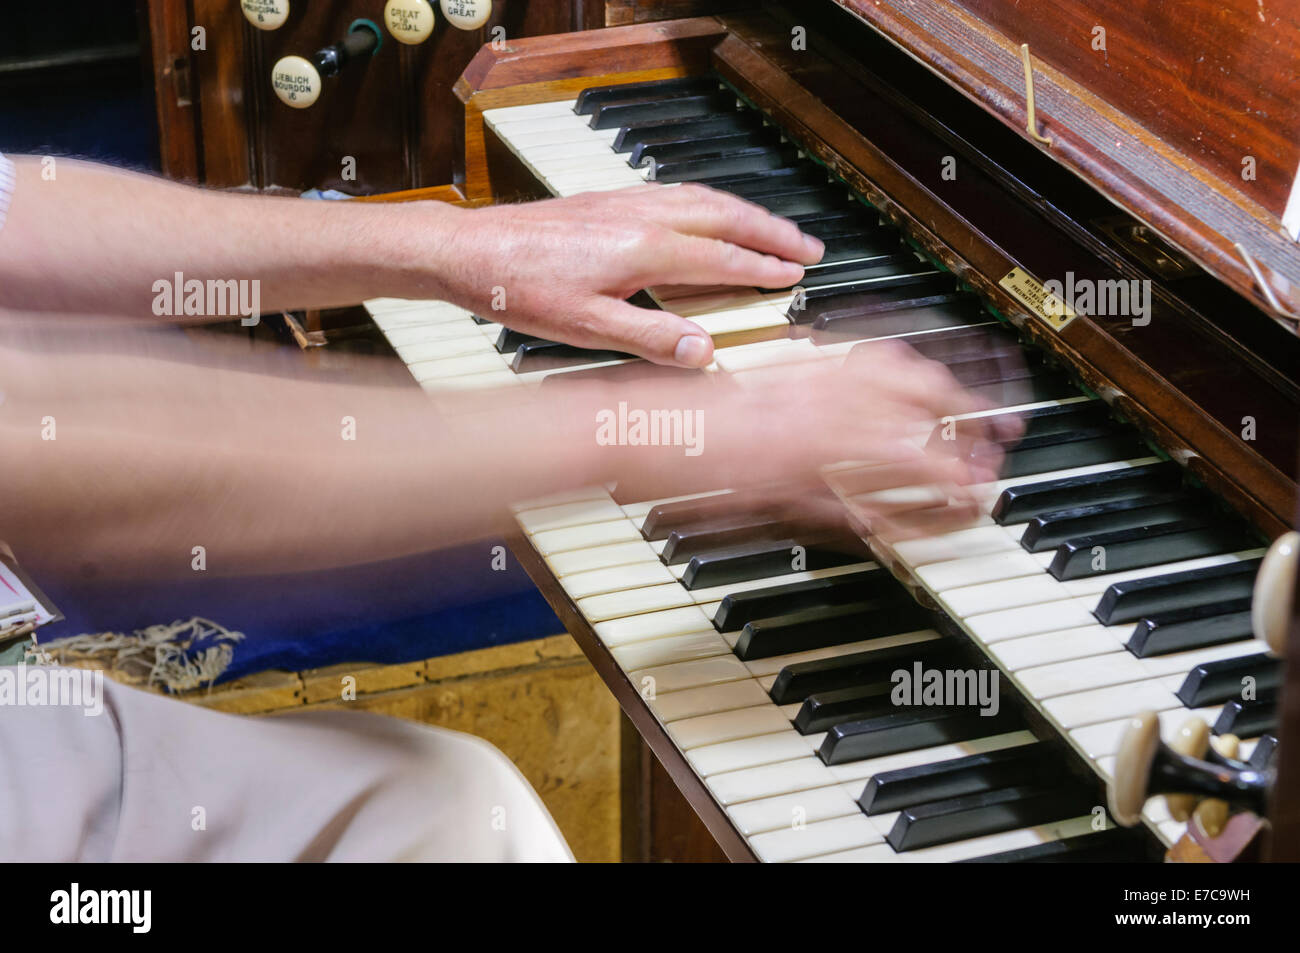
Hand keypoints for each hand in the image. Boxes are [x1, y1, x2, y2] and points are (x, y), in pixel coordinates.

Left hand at [427, 183, 824, 367]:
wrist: (470, 250)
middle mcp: (641, 217)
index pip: (721, 258)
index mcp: (644, 249)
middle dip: (772, 231)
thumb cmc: (520, 289)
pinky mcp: (606, 199)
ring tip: (774, 228)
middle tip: (808, 245)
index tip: (795, 275)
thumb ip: (650, 338)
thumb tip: (703, 352)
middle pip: (725, 217)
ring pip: (702, 198)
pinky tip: (708, 212)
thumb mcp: (587, 328)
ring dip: (745, 212)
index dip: (762, 269)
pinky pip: (676, 192)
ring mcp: (624, 203)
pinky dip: (710, 201)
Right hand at [537, 337, 1019, 539]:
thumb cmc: (676, 409)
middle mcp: (815, 397)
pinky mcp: (794, 492)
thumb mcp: (748, 387)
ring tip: (985, 489)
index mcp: (803, 367)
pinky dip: (909, 519)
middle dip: (971, 417)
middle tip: (1005, 437)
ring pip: (908, 454)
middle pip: (918, 400)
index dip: (946, 377)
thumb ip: (801, 388)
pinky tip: (932, 526)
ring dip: (955, 471)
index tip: (975, 390)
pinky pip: (871, 511)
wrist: (631, 432)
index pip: (894, 362)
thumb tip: (842, 389)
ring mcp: (808, 445)